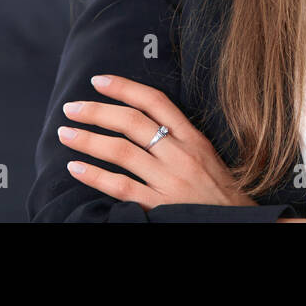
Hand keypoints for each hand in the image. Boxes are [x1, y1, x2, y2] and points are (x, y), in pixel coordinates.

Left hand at [57, 73, 255, 209]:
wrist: (240, 224)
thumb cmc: (220, 192)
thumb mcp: (206, 155)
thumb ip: (178, 138)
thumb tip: (140, 119)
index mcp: (193, 138)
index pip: (155, 102)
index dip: (124, 87)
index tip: (98, 81)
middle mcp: (181, 155)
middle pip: (132, 122)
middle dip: (96, 112)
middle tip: (71, 108)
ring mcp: (170, 180)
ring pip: (121, 151)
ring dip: (88, 140)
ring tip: (65, 133)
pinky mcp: (160, 206)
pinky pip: (121, 187)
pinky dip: (95, 176)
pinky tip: (76, 168)